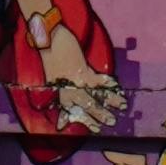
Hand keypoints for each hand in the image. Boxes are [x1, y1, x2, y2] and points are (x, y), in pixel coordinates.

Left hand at [27, 4, 121, 137]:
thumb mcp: (50, 69)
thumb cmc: (46, 49)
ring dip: (107, 104)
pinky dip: (107, 84)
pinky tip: (117, 87)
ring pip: (92, 97)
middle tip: (109, 123)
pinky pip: (97, 81)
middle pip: (83, 107)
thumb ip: (59, 80)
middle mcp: (65, 88)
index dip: (81, 120)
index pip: (69, 110)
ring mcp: (73, 80)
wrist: (45, 36)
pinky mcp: (80, 68)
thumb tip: (64, 85)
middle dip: (97, 116)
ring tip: (120, 108)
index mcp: (57, 89)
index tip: (92, 128)